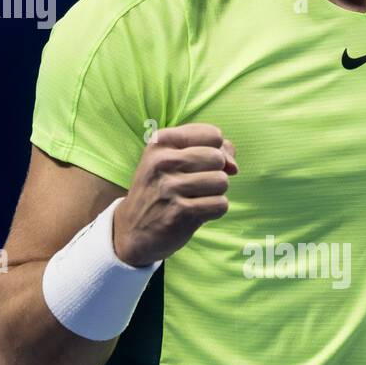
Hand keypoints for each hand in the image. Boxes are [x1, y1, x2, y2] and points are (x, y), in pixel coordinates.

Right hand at [112, 123, 237, 266]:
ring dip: (215, 193)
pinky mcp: (180, 211)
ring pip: (222, 181)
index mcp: (161, 141)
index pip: (213, 135)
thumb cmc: (160, 189)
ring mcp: (170, 187)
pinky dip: (214, 210)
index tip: (200, 163)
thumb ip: (210, 150)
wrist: (132, 229)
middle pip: (219, 158)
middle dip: (215, 173)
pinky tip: (196, 212)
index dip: (215, 150)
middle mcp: (163, 161)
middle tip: (195, 184)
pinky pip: (220, 204)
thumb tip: (234, 166)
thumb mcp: (173, 160)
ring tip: (194, 198)